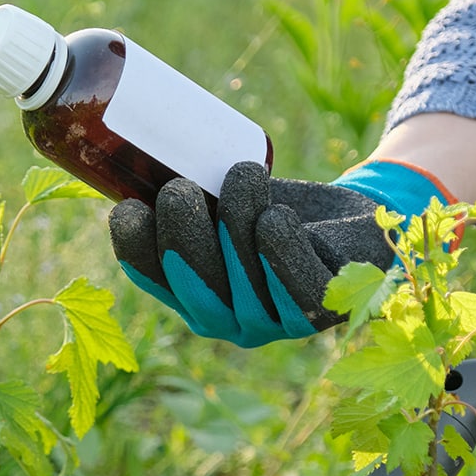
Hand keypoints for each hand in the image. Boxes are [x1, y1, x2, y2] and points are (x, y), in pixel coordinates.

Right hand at [108, 159, 447, 347]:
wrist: (348, 217)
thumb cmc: (272, 205)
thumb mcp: (221, 198)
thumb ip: (183, 194)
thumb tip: (128, 152)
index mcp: (192, 296)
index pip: (154, 281)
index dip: (136, 250)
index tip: (127, 206)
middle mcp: (230, 321)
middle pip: (197, 288)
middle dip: (182, 237)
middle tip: (179, 187)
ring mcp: (277, 323)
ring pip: (245, 282)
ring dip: (237, 222)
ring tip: (243, 173)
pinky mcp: (325, 308)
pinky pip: (299, 289)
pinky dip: (281, 250)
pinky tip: (275, 217)